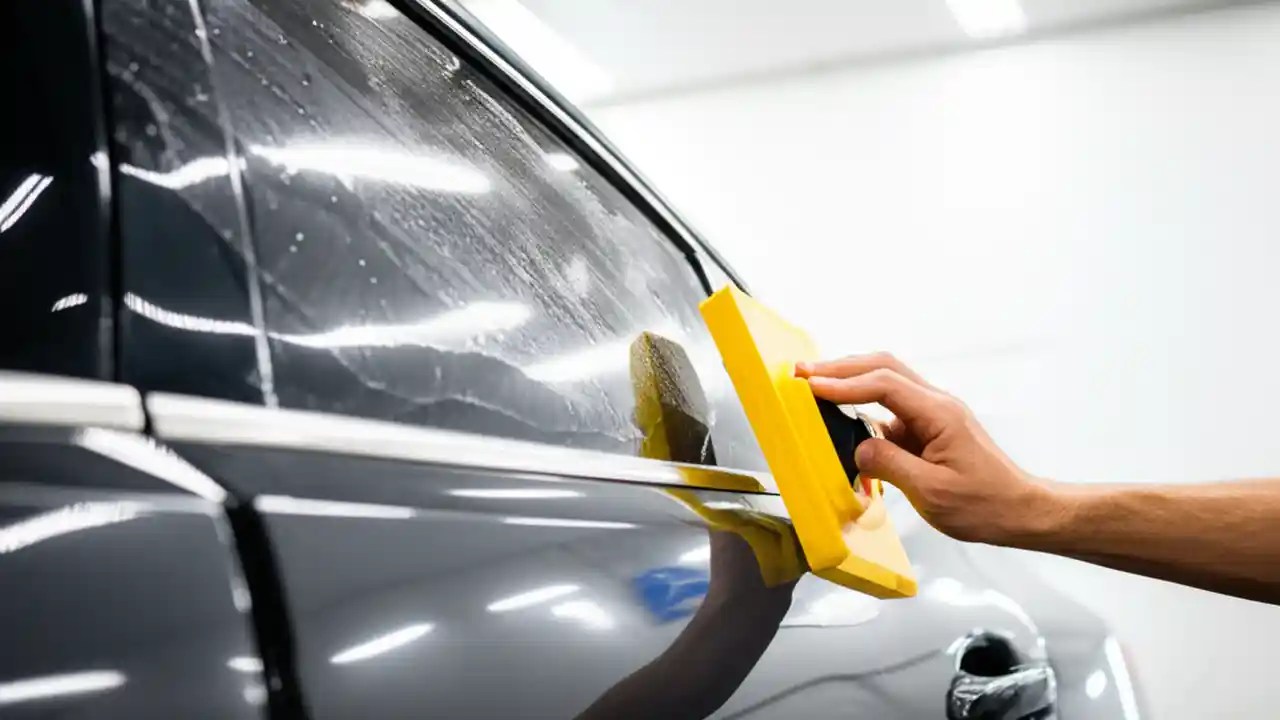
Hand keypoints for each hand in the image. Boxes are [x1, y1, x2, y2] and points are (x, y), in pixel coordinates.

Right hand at [796, 353, 1056, 544]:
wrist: (1019, 510)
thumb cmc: (984, 505)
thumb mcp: (931, 492)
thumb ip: (889, 465)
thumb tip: (858, 449)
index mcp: (939, 414)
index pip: (883, 385)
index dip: (844, 384)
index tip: (811, 387)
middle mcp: (936, 404)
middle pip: (883, 368)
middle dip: (841, 367)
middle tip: (803, 373)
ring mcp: (933, 414)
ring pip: (886, 382)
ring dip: (850, 380)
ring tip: (815, 386)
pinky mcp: (928, 428)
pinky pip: (890, 407)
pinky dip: (862, 403)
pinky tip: (843, 414)